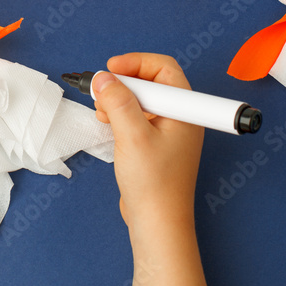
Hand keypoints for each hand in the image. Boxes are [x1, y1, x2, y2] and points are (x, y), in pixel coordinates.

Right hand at [92, 53, 203, 237]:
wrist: (157, 222)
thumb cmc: (154, 183)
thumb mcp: (132, 135)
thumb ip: (118, 102)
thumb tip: (103, 78)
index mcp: (184, 110)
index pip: (163, 69)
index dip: (135, 63)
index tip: (110, 70)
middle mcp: (179, 117)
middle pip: (151, 82)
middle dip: (123, 83)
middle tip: (101, 93)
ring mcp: (168, 131)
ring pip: (141, 100)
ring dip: (119, 100)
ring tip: (102, 112)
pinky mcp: (155, 144)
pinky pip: (137, 118)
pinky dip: (120, 116)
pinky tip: (108, 124)